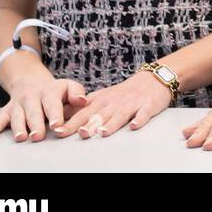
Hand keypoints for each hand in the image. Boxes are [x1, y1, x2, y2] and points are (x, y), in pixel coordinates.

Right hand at [0, 75, 86, 142]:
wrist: (30, 82)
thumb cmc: (54, 90)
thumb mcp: (68, 86)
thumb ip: (77, 93)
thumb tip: (82, 101)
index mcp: (49, 91)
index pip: (52, 104)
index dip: (55, 115)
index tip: (57, 125)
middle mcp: (31, 97)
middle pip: (33, 112)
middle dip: (36, 124)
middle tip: (38, 136)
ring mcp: (18, 104)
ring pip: (17, 116)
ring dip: (18, 127)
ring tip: (20, 137)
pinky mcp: (6, 110)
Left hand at [55, 69, 171, 138]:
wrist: (153, 78)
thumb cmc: (125, 93)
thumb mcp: (103, 96)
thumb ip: (85, 108)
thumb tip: (62, 118)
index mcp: (101, 100)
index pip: (83, 112)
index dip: (71, 122)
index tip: (58, 131)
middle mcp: (114, 102)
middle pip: (99, 114)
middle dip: (88, 123)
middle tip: (79, 133)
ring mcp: (132, 103)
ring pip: (120, 114)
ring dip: (111, 123)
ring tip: (103, 132)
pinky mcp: (148, 105)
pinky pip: (143, 113)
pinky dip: (139, 119)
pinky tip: (134, 126)